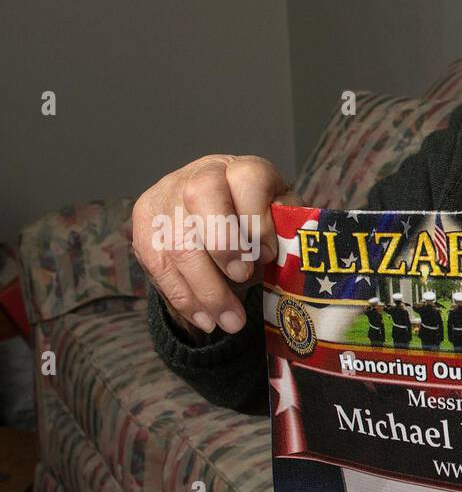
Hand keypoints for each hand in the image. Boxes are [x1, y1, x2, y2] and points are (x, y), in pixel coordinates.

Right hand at [131, 154, 290, 336]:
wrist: (217, 220)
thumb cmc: (258, 225)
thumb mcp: (282, 222)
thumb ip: (287, 230)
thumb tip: (287, 249)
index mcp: (239, 169)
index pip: (247, 179)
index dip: (257, 218)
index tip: (268, 254)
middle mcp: (198, 175)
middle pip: (200, 197)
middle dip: (222, 244)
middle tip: (243, 278)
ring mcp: (165, 198)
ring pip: (176, 239)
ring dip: (205, 289)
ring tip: (229, 322)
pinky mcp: (144, 225)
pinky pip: (157, 265)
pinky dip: (184, 298)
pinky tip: (204, 319)